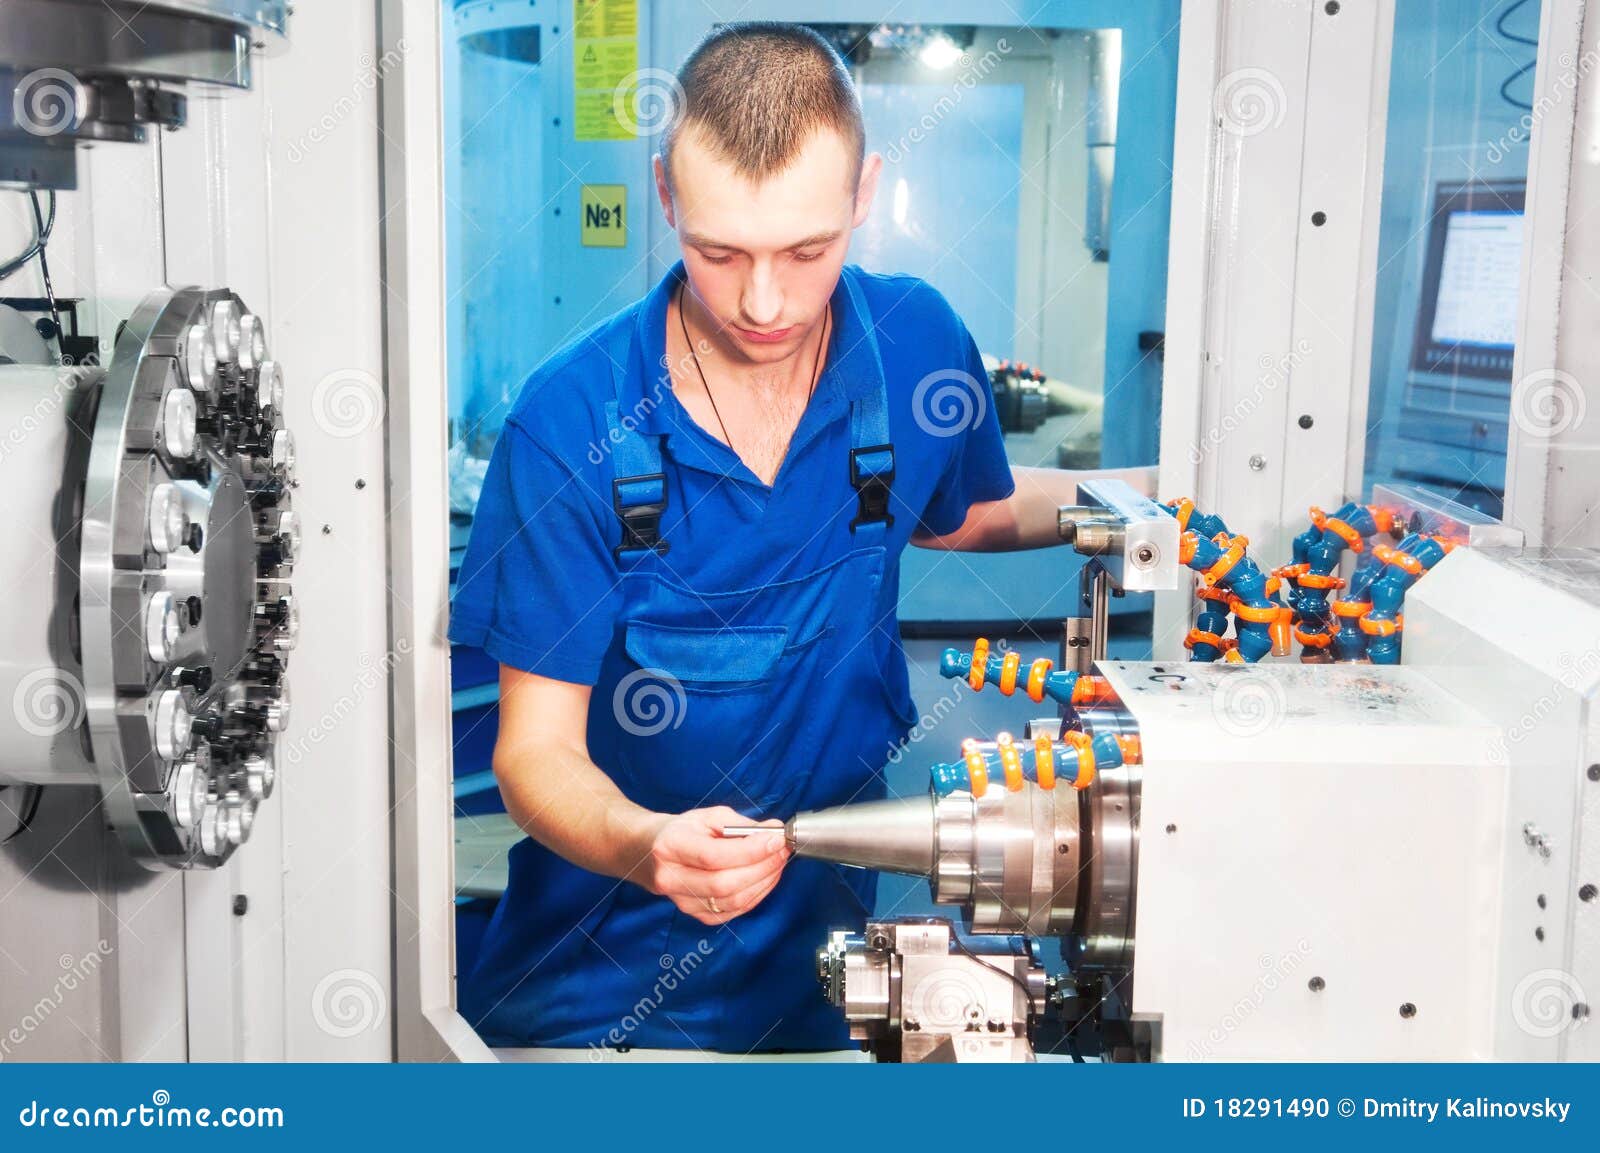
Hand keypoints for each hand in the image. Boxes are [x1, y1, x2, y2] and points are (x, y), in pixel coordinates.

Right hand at [637, 806, 789, 924]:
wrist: (649, 854)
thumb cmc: (681, 831)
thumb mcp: (706, 816)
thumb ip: (741, 824)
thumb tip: (774, 831)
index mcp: (671, 847)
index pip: (714, 856)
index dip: (750, 850)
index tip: (776, 839)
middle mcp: (672, 879)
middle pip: (724, 884)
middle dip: (762, 867)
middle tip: (782, 851)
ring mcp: (682, 901)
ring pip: (732, 901)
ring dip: (763, 882)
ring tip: (777, 862)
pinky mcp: (695, 914)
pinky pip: (733, 911)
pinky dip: (756, 895)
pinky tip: (765, 878)